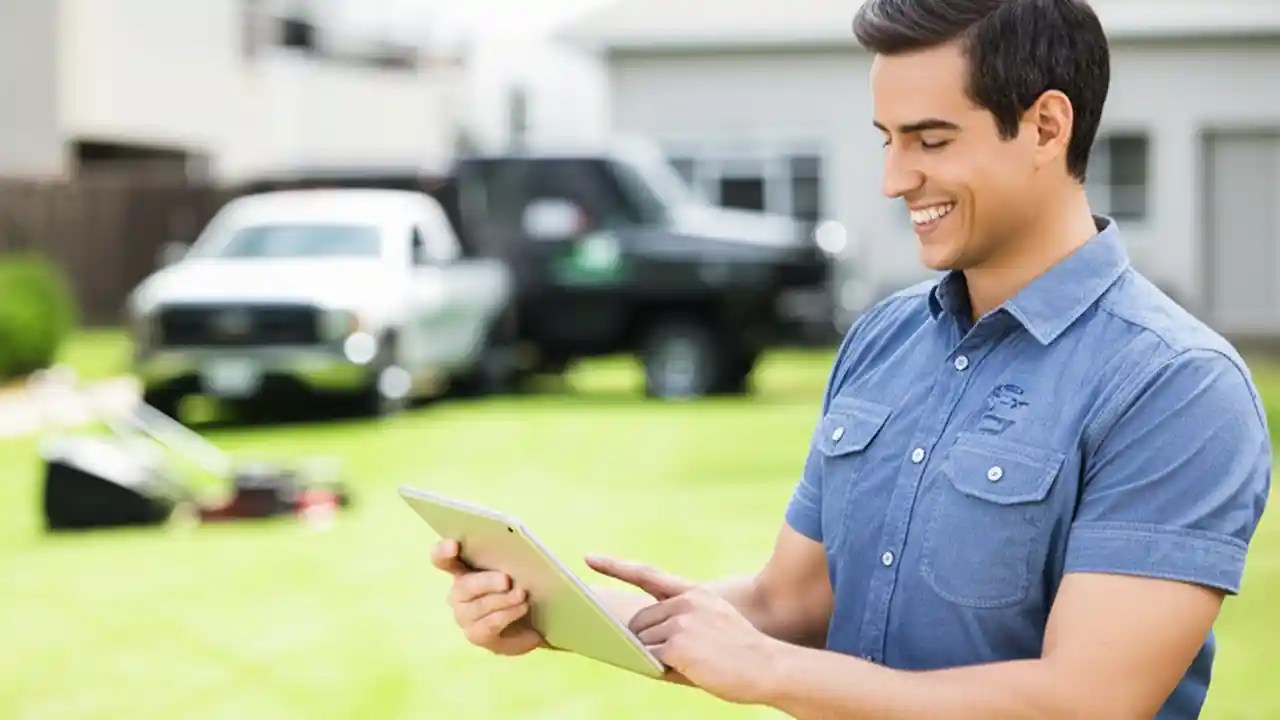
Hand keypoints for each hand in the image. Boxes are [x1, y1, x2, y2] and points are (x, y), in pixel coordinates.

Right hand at [431, 539, 543, 655]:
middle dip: (486, 582)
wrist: (535, 620)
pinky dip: (506, 615)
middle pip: (463, 586)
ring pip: (477, 607)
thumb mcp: (517, 568)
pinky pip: (487, 625)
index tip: (454, 545)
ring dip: (502, 600)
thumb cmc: (522, 586)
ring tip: (522, 595)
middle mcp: (458, 593)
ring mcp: (464, 616)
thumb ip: (508, 559)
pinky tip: (521, 608)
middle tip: (507, 580)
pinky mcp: (476, 635)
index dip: (443, 551)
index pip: (442, 559)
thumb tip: (513, 553)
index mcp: (463, 568)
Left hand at [588, 555, 780, 703]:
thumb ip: (679, 623)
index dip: (615, 566)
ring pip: (644, 642)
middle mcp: (685, 601)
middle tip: (682, 656)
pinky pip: (650, 658)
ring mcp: (681, 621)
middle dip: (648, 641)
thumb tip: (637, 640)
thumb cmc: (740, 655)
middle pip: (641, 621)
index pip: (647, 575)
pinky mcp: (678, 644)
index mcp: (694, 593)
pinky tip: (690, 669)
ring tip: (695, 662)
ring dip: (658, 657)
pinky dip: (661, 668)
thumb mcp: (713, 625)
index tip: (588, 557)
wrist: (768, 667)